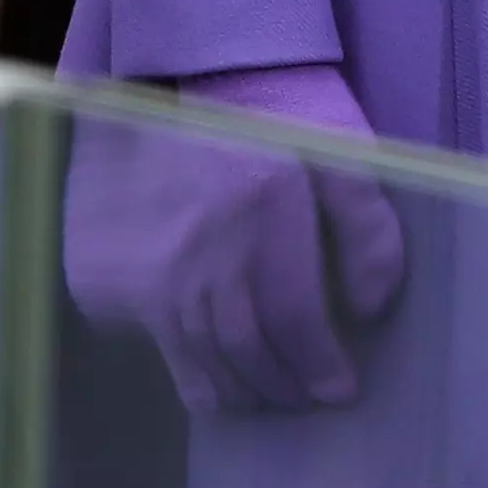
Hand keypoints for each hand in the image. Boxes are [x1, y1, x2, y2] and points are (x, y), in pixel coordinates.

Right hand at [64, 63, 405, 414]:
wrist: (174, 86)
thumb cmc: (270, 122)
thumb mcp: (337, 152)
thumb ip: (368, 225)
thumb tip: (373, 307)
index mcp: (265, 208)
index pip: (295, 316)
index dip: (321, 364)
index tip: (342, 390)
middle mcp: (205, 246)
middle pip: (247, 348)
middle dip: (285, 387)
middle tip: (309, 401)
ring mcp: (153, 269)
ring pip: (202, 359)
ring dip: (244, 392)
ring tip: (273, 397)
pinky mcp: (114, 280)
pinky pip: (161, 348)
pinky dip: (194, 379)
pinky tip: (221, 387)